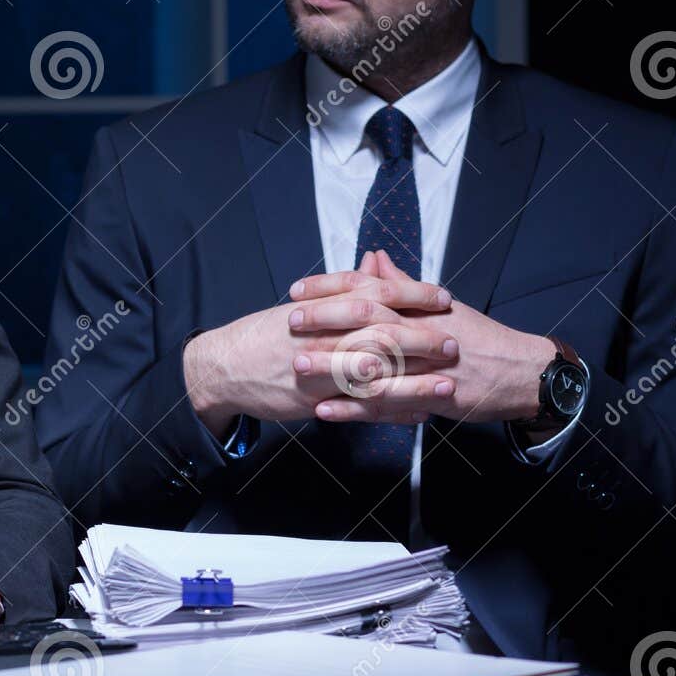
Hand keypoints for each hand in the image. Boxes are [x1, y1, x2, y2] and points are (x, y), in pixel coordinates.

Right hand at [185, 256, 457, 435]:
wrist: (222, 367)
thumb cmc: (264, 335)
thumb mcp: (303, 304)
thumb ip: (344, 286)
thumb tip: (375, 261)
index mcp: (322, 307)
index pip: (375, 293)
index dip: (413, 295)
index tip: (444, 297)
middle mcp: (321, 335)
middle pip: (380, 333)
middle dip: (421, 338)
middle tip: (454, 342)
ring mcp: (317, 370)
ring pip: (374, 375)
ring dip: (414, 380)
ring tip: (448, 384)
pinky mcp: (314, 400)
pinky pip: (359, 408)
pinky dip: (391, 411)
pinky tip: (418, 413)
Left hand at [294, 249, 551, 424]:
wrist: (524, 372)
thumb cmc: (479, 337)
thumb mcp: (440, 305)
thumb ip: (402, 283)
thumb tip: (372, 257)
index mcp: (420, 307)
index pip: (368, 288)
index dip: (330, 288)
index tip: (297, 289)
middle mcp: (421, 332)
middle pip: (367, 321)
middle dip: (325, 320)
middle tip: (290, 322)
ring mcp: (426, 367)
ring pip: (373, 364)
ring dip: (332, 366)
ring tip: (297, 365)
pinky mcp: (430, 398)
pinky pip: (385, 406)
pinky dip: (352, 409)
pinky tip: (323, 410)